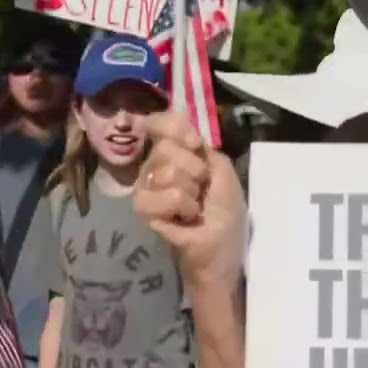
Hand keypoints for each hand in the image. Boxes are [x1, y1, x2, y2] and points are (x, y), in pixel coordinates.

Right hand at [134, 110, 245, 287]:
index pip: (159, 123)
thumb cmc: (225, 210)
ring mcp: (146, 187)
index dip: (173, 127)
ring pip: (163, 172)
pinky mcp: (142, 209)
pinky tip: (184, 217)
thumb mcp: (223, 171)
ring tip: (194, 207)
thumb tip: (183, 132)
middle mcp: (156, 165)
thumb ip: (204, 148)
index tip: (193, 142)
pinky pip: (158, 197)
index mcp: (176, 152)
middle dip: (194, 169)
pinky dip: (179, 207)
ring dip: (190, 192)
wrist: (220, 244)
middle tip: (201, 188)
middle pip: (165, 148)